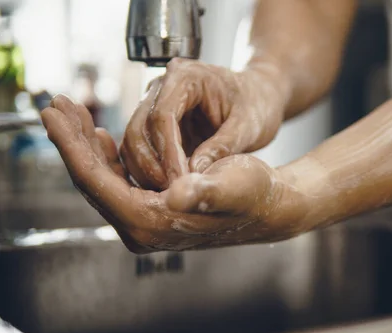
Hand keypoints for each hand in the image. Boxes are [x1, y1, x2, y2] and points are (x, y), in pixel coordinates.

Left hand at [41, 95, 304, 253]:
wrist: (268, 207)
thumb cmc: (253, 194)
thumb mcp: (232, 185)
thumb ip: (204, 191)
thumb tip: (176, 194)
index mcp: (152, 222)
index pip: (96, 182)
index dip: (71, 146)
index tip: (53, 114)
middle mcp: (142, 228)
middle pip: (92, 181)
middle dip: (72, 142)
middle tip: (56, 107)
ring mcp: (145, 222)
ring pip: (101, 180)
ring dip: (85, 147)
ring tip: (73, 115)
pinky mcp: (151, 212)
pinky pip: (117, 183)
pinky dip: (106, 158)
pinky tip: (102, 138)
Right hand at [121, 58, 288, 190]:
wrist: (257, 97)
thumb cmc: (257, 104)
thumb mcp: (248, 126)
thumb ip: (222, 147)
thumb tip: (195, 172)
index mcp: (186, 77)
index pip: (162, 116)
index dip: (167, 153)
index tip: (180, 182)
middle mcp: (163, 86)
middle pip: (138, 128)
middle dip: (152, 165)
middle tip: (173, 194)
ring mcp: (155, 104)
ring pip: (133, 141)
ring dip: (146, 171)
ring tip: (170, 196)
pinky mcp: (155, 124)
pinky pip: (141, 150)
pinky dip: (148, 171)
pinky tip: (166, 190)